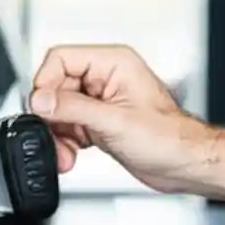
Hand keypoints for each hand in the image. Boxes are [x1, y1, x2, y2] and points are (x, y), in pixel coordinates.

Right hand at [28, 45, 224, 202]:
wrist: (184, 165)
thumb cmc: (169, 139)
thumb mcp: (114, 122)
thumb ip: (72, 109)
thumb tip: (40, 100)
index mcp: (113, 63)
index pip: (61, 59)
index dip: (46, 84)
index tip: (42, 108)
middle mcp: (106, 78)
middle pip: (56, 86)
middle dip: (52, 116)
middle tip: (54, 136)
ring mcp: (102, 101)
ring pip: (59, 109)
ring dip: (57, 134)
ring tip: (65, 153)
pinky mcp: (99, 122)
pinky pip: (69, 126)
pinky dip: (65, 142)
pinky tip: (71, 155)